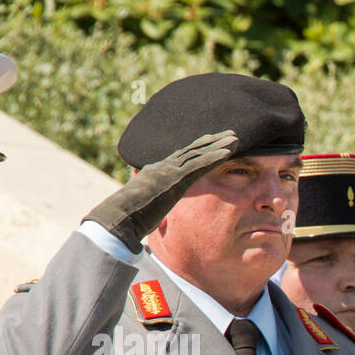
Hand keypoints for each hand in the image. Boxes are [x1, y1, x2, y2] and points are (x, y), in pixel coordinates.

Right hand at [84, 130, 238, 252]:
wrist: (119, 217)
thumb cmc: (128, 218)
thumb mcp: (145, 209)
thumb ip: (153, 206)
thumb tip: (157, 220)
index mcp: (156, 173)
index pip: (181, 158)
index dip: (198, 149)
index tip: (211, 142)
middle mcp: (163, 167)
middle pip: (192, 150)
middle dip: (212, 141)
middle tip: (229, 134)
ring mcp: (170, 171)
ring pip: (199, 154)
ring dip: (219, 145)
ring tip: (235, 138)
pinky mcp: (176, 179)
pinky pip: (200, 165)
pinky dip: (215, 157)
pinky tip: (229, 152)